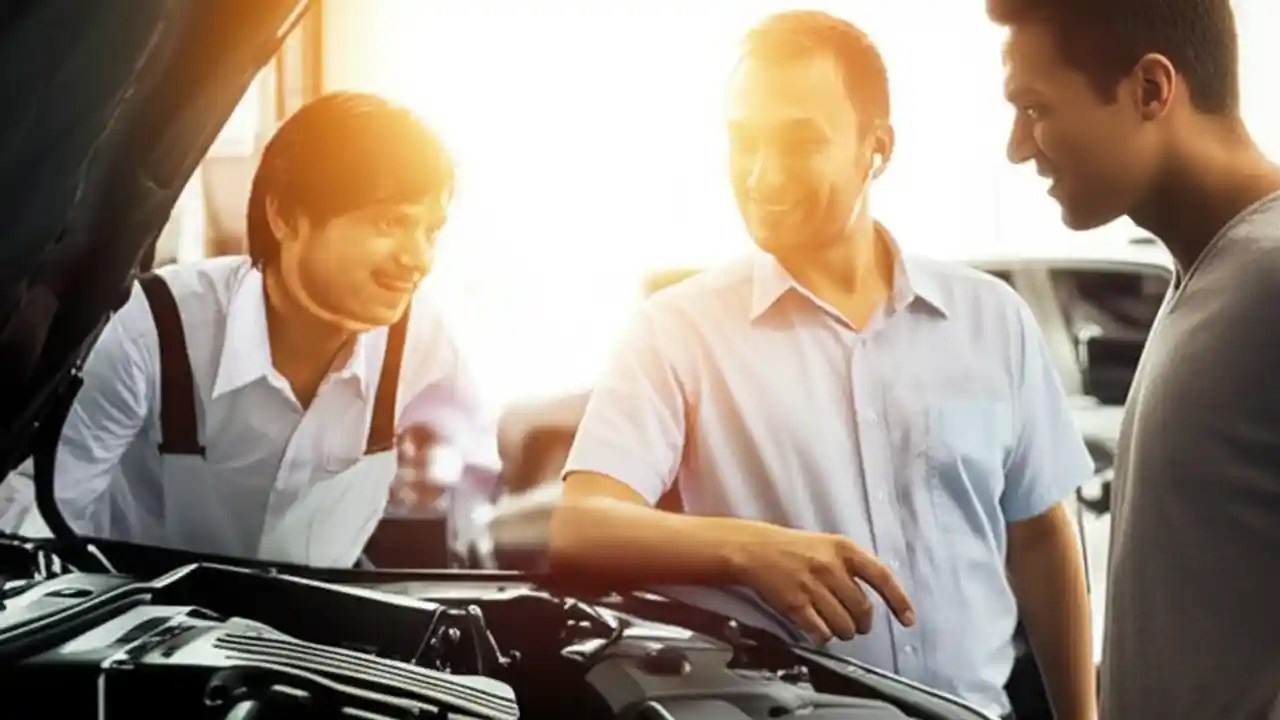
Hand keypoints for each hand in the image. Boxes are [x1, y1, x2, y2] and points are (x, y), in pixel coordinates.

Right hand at [730, 524, 914, 642]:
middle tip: (856, 625)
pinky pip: (821, 632)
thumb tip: (875, 599)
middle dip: (862, 624)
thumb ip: (851, 568)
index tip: (908, 620)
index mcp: (844, 549)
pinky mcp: (795, 604)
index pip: (882, 576)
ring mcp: (812, 586)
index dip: (899, 601)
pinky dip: (824, 636)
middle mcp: (831, 567)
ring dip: (844, 632)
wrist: (754, 550)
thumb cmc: (794, 549)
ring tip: (835, 626)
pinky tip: (819, 631)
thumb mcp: (827, 546)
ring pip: (844, 625)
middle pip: (863, 610)